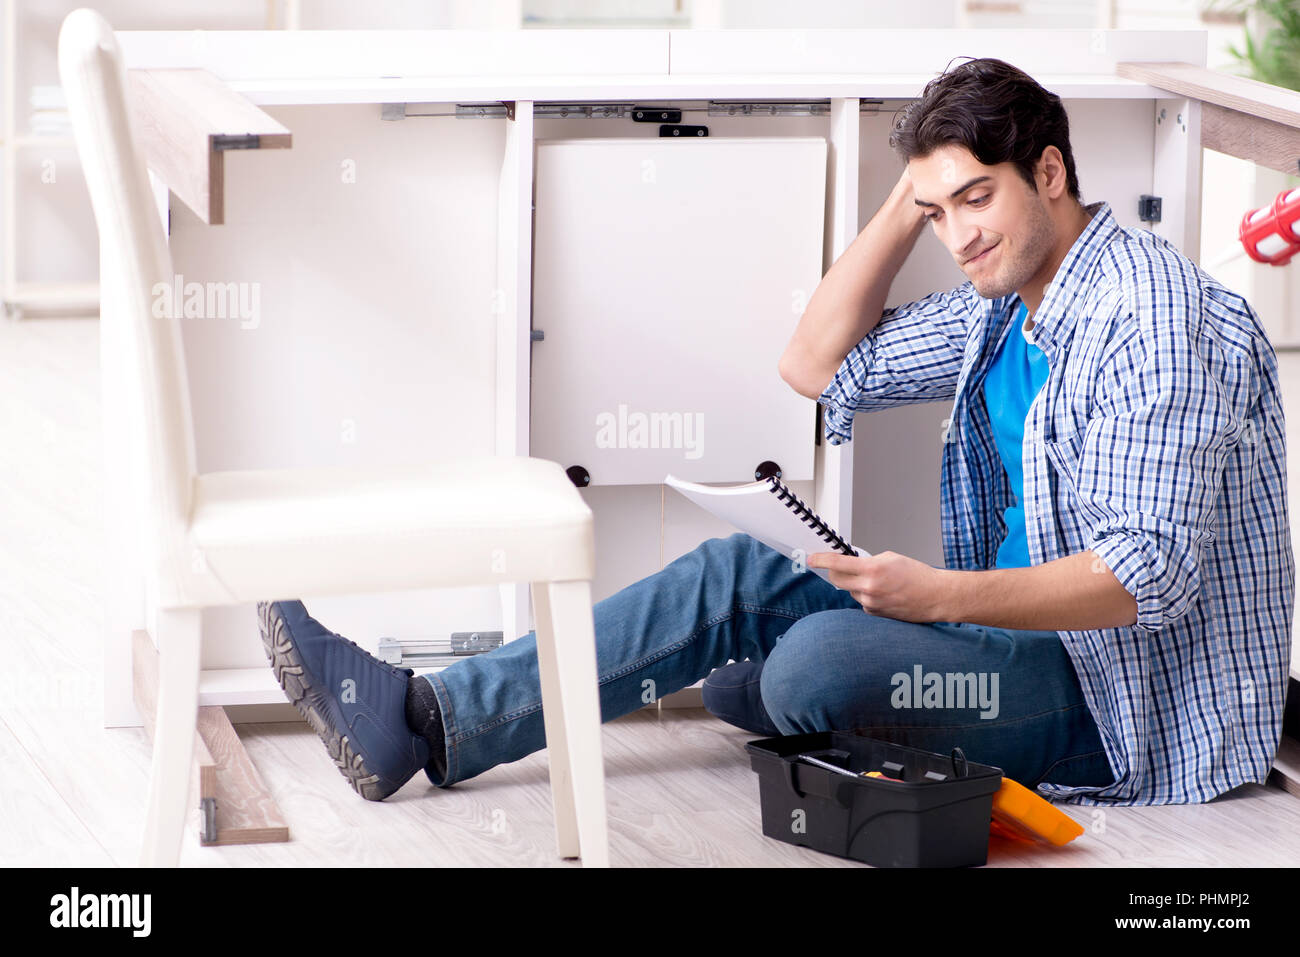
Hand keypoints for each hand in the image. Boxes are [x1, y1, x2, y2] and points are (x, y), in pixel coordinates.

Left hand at [807, 550, 947, 622]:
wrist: (936, 597)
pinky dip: (867, 595)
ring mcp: (870, 604)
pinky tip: (884, 593)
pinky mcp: (874, 614)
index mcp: (872, 570)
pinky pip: (862, 601)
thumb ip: (868, 561)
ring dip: (856, 584)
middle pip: (837, 580)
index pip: (837, 564)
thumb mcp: (891, 558)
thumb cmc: (918, 575)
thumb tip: (851, 564)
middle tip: (840, 566)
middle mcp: (868, 589)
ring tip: (878, 581)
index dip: (820, 560)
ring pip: (851, 590)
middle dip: (835, 572)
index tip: (811, 558)